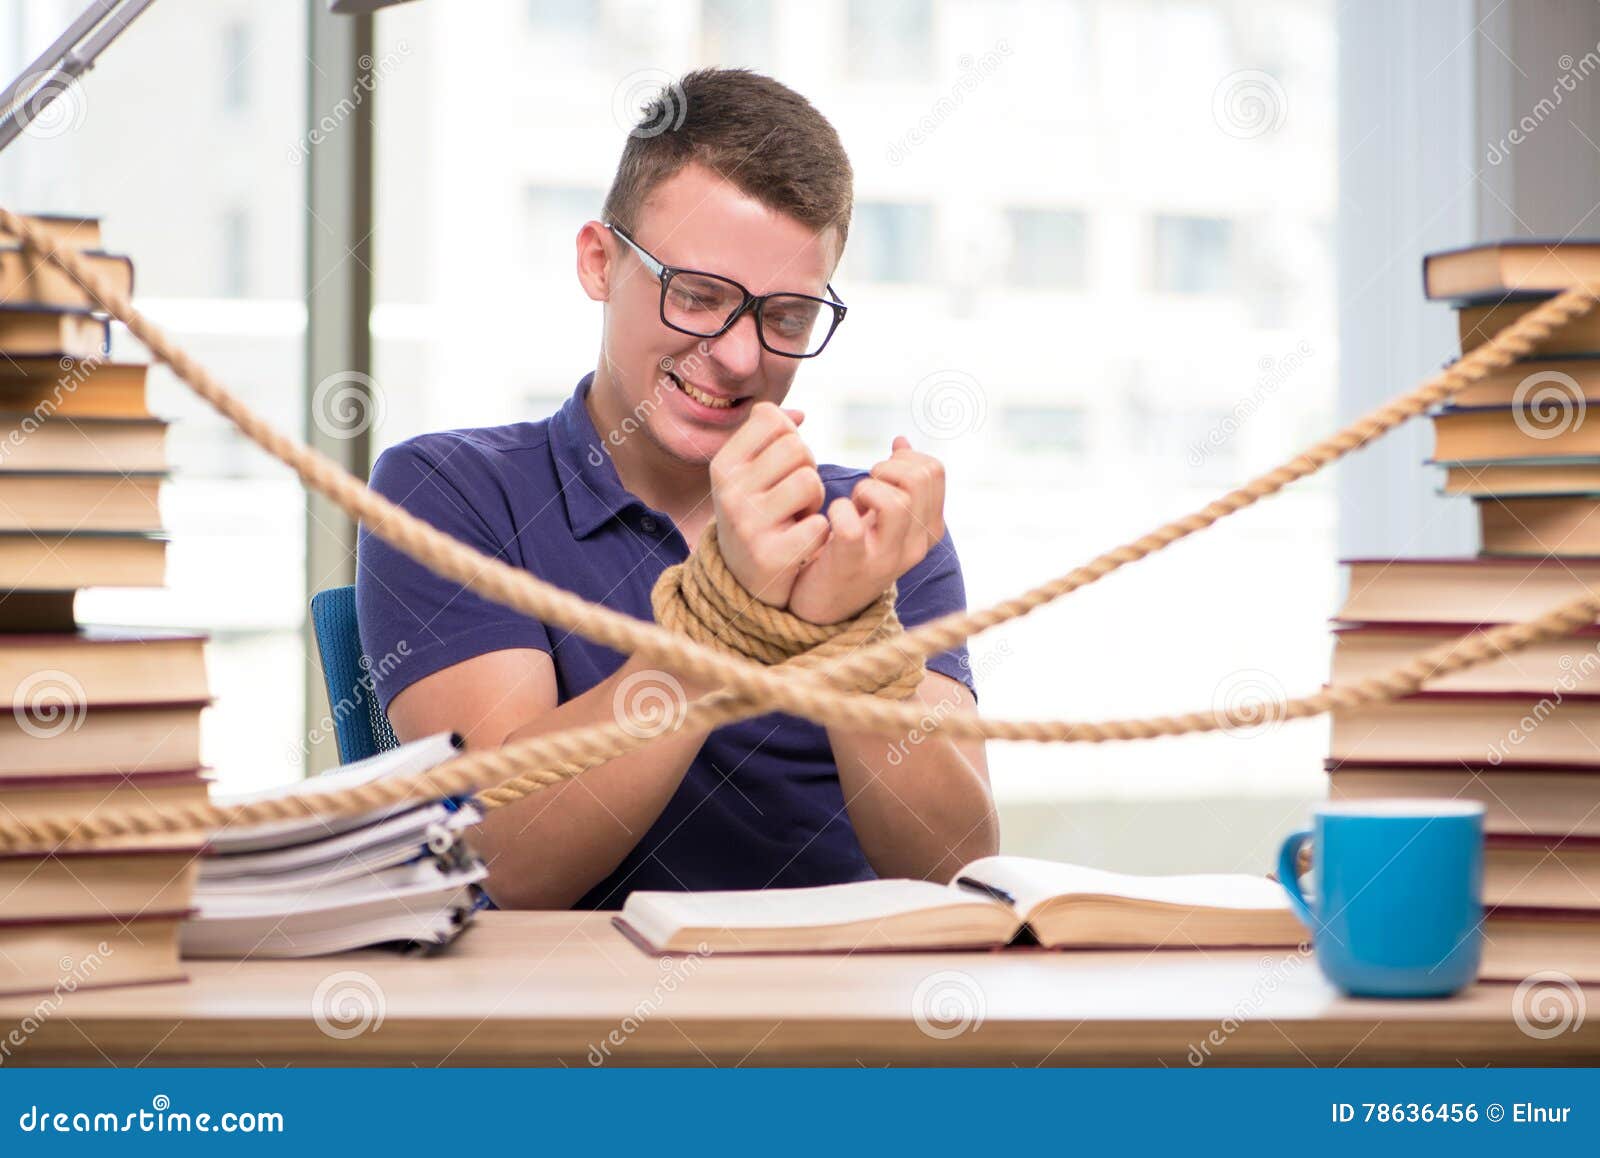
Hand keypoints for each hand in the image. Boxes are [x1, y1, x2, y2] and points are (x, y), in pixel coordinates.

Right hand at [708, 402, 830, 606]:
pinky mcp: (772, 557)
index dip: (790, 437)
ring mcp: (748, 525)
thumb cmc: (755, 514)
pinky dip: (820, 533)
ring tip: (798, 516)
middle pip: (796, 447)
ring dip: (815, 500)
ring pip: (809, 482)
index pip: (771, 419)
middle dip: (806, 468)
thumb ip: (768, 437)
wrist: (742, 580)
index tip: (781, 464)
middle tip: (794, 496)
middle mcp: (730, 492)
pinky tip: (803, 542)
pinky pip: (820, 525)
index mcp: (723, 465)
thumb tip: (798, 414)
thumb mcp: (748, 473)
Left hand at [787, 436, 946, 625]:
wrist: (823, 605)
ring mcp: (886, 558)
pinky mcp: (853, 565)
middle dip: (886, 469)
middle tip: (866, 487)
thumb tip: (902, 442)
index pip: (935, 470)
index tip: (882, 476)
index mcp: (928, 529)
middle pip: (920, 478)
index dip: (903, 460)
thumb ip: (898, 482)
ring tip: (853, 504)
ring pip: (895, 501)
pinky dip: (838, 512)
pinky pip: (851, 526)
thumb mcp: (885, 517)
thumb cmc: (853, 552)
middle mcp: (915, 545)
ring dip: (865, 489)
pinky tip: (832, 519)